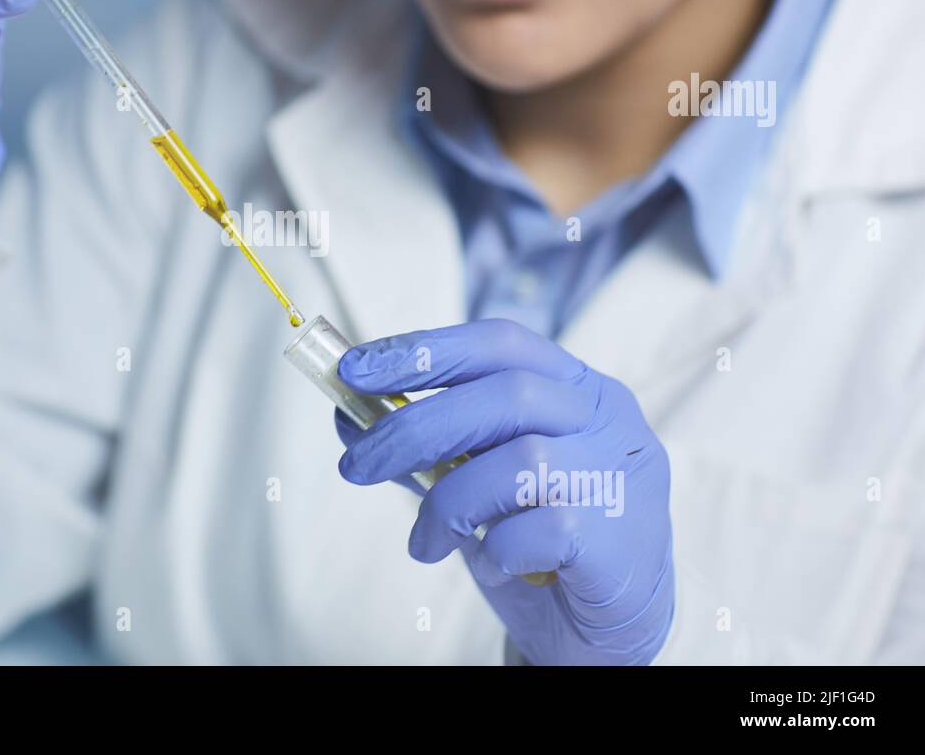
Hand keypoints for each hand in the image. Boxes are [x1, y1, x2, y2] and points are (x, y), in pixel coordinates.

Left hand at [335, 319, 673, 665]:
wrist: (604, 627)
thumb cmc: (538, 538)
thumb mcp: (480, 480)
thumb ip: (429, 448)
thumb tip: (349, 418)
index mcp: (576, 387)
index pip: (500, 343)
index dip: (425, 350)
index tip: (355, 370)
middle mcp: (606, 419)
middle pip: (506, 395)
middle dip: (416, 427)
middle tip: (357, 465)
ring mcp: (621, 475)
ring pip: (520, 461)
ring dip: (449, 502)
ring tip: (424, 541)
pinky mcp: (619, 538)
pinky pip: (538, 530)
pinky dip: (495, 548)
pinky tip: (491, 564)